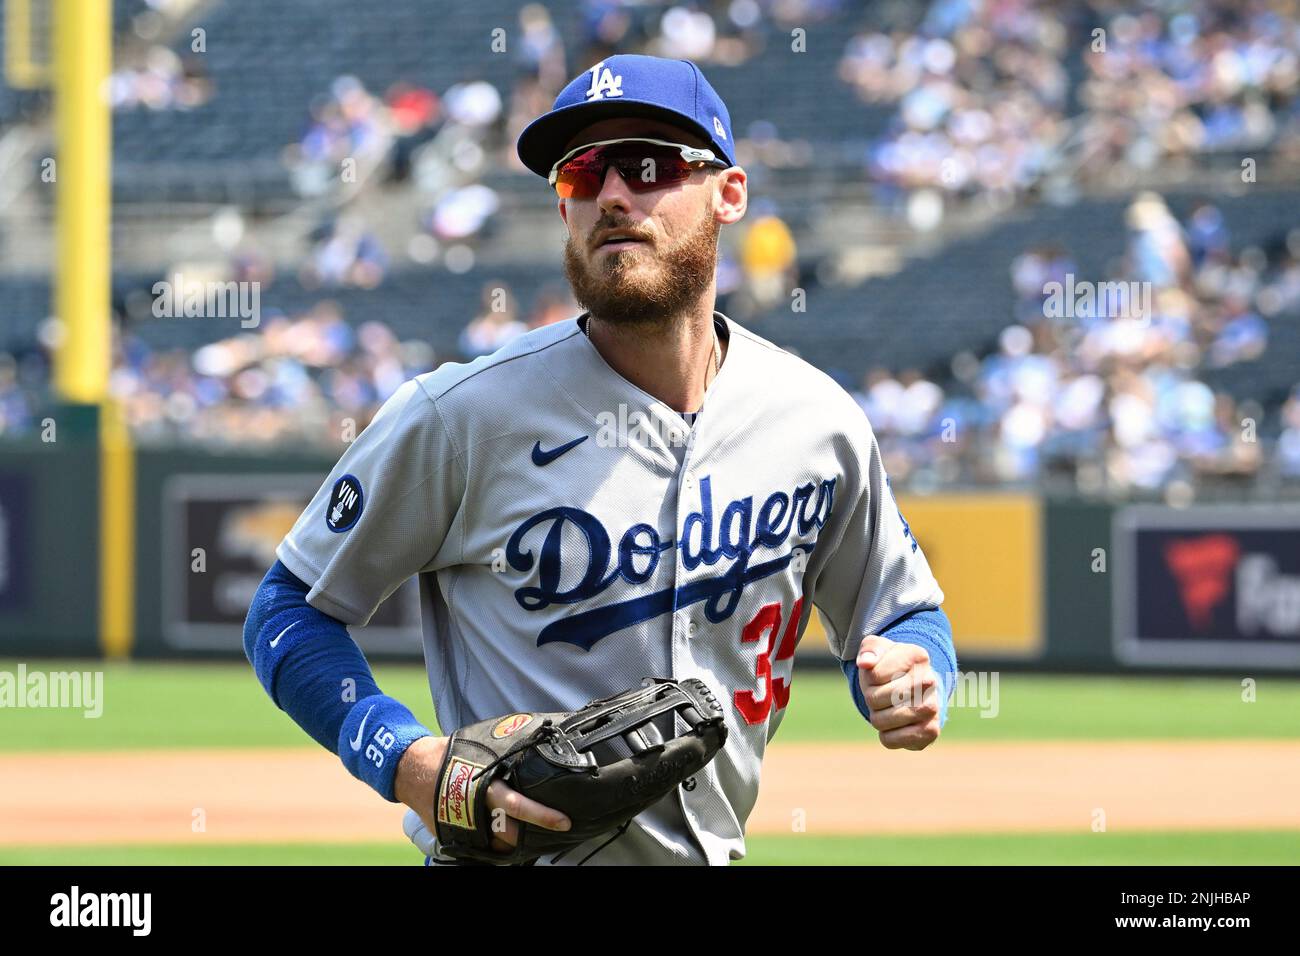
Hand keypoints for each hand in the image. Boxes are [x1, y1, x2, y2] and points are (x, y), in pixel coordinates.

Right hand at [395, 735, 571, 853]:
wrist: (414, 770)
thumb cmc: (453, 753)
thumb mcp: (484, 746)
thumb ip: (509, 750)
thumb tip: (542, 737)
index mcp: (485, 786)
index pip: (517, 806)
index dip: (543, 816)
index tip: (564, 821)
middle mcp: (476, 809)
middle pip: (510, 834)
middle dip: (531, 836)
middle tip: (551, 830)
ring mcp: (464, 826)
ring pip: (498, 845)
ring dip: (514, 841)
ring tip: (531, 834)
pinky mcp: (454, 836)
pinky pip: (483, 846)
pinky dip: (496, 842)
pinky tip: (506, 835)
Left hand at [856, 635, 941, 750]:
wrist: (915, 688)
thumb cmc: (891, 665)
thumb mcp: (877, 648)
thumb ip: (869, 650)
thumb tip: (865, 663)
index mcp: (917, 656)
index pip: (873, 675)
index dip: (868, 677)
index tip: (880, 673)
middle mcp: (930, 682)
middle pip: (874, 699)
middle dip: (871, 697)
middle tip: (883, 693)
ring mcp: (932, 708)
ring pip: (879, 721)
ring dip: (876, 716)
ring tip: (890, 707)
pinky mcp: (930, 732)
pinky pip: (889, 740)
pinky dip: (885, 734)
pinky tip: (896, 724)